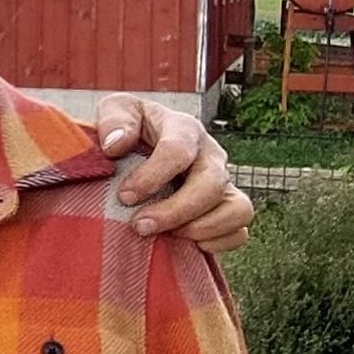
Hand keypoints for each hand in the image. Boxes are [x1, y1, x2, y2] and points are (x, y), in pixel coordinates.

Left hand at [94, 96, 253, 253]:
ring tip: (166, 237)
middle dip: (176, 211)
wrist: (138, 151)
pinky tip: (182, 243)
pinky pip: (239, 231)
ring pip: (237, 209)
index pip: (179, 151)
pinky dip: (216, 243)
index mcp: (184, 129)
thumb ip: (113, 120)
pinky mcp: (226, 209)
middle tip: (140, 226)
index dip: (152, 177)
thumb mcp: (115, 110)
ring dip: (201, 228)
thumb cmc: (127, 130)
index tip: (125, 197)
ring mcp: (222, 184)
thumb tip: (116, 145)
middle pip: (212, 184)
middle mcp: (210, 156)